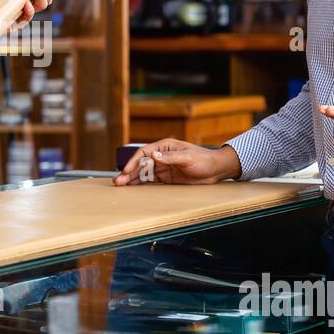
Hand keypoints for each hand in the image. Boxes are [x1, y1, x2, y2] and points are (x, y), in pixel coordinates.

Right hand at [113, 139, 241, 185]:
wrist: (215, 170)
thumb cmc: (204, 159)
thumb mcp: (188, 157)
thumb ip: (171, 157)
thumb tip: (154, 155)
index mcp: (164, 146)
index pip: (144, 153)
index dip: (134, 162)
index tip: (126, 170)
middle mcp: (161, 156)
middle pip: (141, 164)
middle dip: (128, 172)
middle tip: (118, 181)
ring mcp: (163, 167)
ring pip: (143, 173)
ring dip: (131, 179)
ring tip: (120, 185)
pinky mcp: (166, 177)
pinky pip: (150, 180)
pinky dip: (140, 184)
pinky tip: (132, 187)